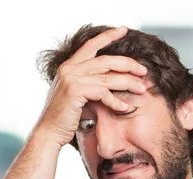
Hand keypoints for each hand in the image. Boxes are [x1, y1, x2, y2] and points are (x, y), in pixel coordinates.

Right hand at [34, 26, 147, 148]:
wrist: (49, 133)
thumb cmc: (62, 119)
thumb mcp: (74, 96)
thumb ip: (86, 84)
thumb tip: (107, 81)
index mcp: (68, 67)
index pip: (91, 45)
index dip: (108, 36)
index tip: (124, 30)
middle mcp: (69, 69)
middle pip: (106, 60)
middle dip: (128, 64)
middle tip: (143, 70)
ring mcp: (72, 79)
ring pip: (108, 76)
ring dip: (127, 82)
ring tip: (141, 89)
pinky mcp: (76, 91)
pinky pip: (103, 93)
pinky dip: (116, 101)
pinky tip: (124, 107)